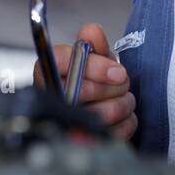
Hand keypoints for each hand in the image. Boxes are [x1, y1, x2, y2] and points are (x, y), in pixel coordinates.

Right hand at [34, 24, 136, 140]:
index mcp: (48, 71)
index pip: (63, 62)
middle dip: (114, 85)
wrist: (96, 110)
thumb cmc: (90, 81)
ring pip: (104, 113)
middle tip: (121, 81)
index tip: (117, 70)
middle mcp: (52, 97)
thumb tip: (91, 32)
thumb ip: (92, 43)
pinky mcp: (85, 142)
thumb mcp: (93, 57)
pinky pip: (116, 132)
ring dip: (123, 102)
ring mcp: (66, 123)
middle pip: (84, 89)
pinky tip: (120, 116)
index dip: (94, 66)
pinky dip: (127, 121)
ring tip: (121, 97)